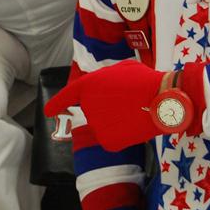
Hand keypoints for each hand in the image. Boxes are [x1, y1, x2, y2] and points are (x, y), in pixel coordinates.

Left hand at [44, 60, 164, 151]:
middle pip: (92, 111)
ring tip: (133, 112)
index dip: (56, 104)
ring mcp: (95, 124)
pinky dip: (121, 135)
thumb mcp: (121, 69)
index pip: (66, 96)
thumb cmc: (144, 80)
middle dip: (106, 109)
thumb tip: (105, 88)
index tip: (48, 112)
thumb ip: (106, 79)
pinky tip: (133, 126)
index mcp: (87, 85)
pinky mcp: (106, 140)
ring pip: (102, 125)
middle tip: (127, 102)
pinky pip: (111, 138)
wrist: (162, 101)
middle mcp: (86, 106)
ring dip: (114, 122)